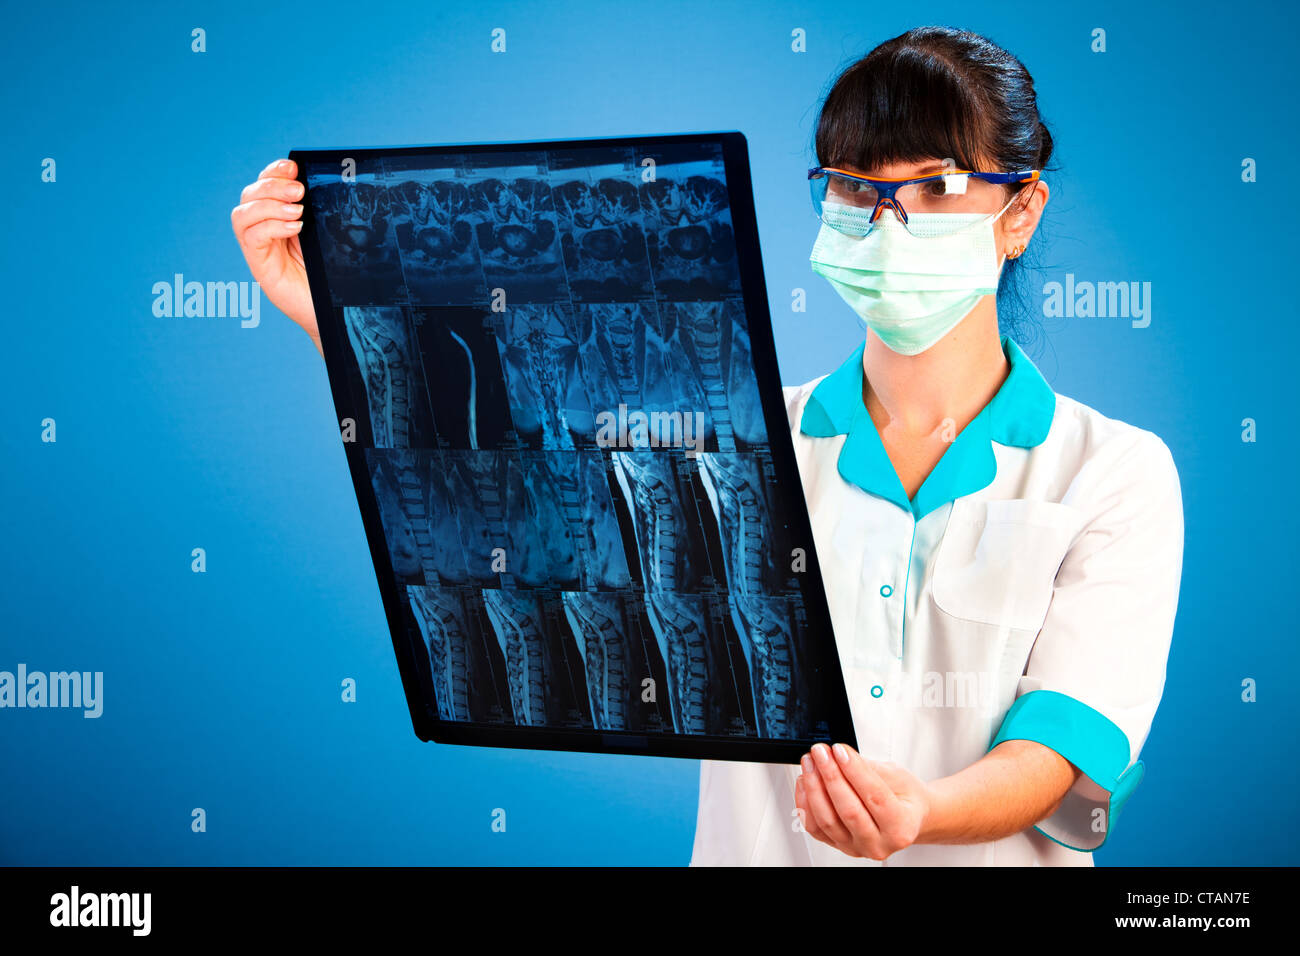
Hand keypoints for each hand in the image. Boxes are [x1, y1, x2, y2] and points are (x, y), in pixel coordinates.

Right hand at [231, 158, 319, 352]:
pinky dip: (271, 226)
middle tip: (299, 191)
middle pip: (249, 195)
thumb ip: (321, 211)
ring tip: (298, 211)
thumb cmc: (336, 275)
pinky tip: (295, 228)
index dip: (273, 171)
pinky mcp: (260, 266)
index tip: (293, 167)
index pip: (265, 185)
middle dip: (272, 186)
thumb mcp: (330, 236)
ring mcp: (260, 249)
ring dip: (268, 205)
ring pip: (242, 213)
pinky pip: (251, 237)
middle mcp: (266, 231)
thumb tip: (319, 182)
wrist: (336, 311)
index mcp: (281, 218)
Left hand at [795, 742, 931, 860]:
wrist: (907, 817)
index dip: (854, 771)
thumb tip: (839, 755)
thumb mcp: (898, 776)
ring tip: (810, 762)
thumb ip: (869, 769)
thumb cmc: (905, 797)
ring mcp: (856, 849)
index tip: (839, 749)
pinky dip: (805, 803)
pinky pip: (814, 828)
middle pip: (849, 810)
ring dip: (814, 787)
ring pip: (827, 821)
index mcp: (901, 828)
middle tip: (820, 752)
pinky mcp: (838, 846)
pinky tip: (805, 781)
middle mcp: (879, 844)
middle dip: (830, 776)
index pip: (875, 797)